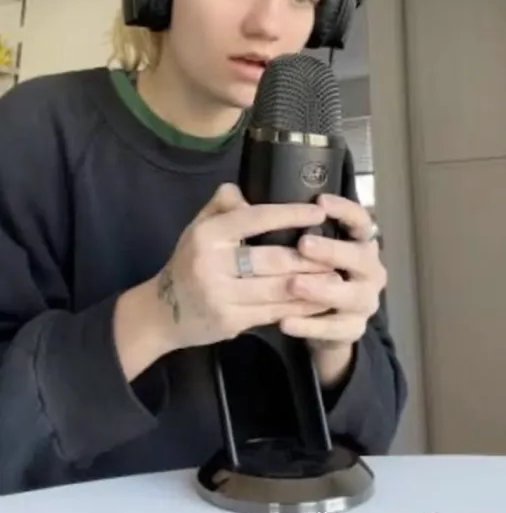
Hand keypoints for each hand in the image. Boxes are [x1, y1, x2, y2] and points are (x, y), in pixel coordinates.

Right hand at [152, 184, 332, 352]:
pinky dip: (299, 307)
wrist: (162, 312)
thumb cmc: (189, 261)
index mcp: (207, 235)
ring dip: (311, 284)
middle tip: (336, 251)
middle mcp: (212, 264)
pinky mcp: (230, 322)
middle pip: (272, 258)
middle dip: (309, 257)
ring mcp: (221, 296)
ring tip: (336, 276)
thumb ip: (224, 204)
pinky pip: (273, 313)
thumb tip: (249, 190)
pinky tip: (318, 301)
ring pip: (276, 289)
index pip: (256, 219)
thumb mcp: (198, 226)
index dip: (290, 214)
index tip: (319, 212)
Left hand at [279, 194, 386, 385]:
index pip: (360, 219)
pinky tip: (285, 321)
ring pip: (351, 295)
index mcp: (359, 241)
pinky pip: (334, 328)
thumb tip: (234, 195)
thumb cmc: (306, 270)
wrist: (324, 320)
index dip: (344, 210)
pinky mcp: (354, 329)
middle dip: (332, 250)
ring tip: (293, 284)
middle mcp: (370, 268)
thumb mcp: (293, 243)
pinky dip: (309, 326)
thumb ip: (270, 218)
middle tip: (303, 245)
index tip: (320, 202)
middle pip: (361, 256)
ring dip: (321, 289)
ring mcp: (365, 300)